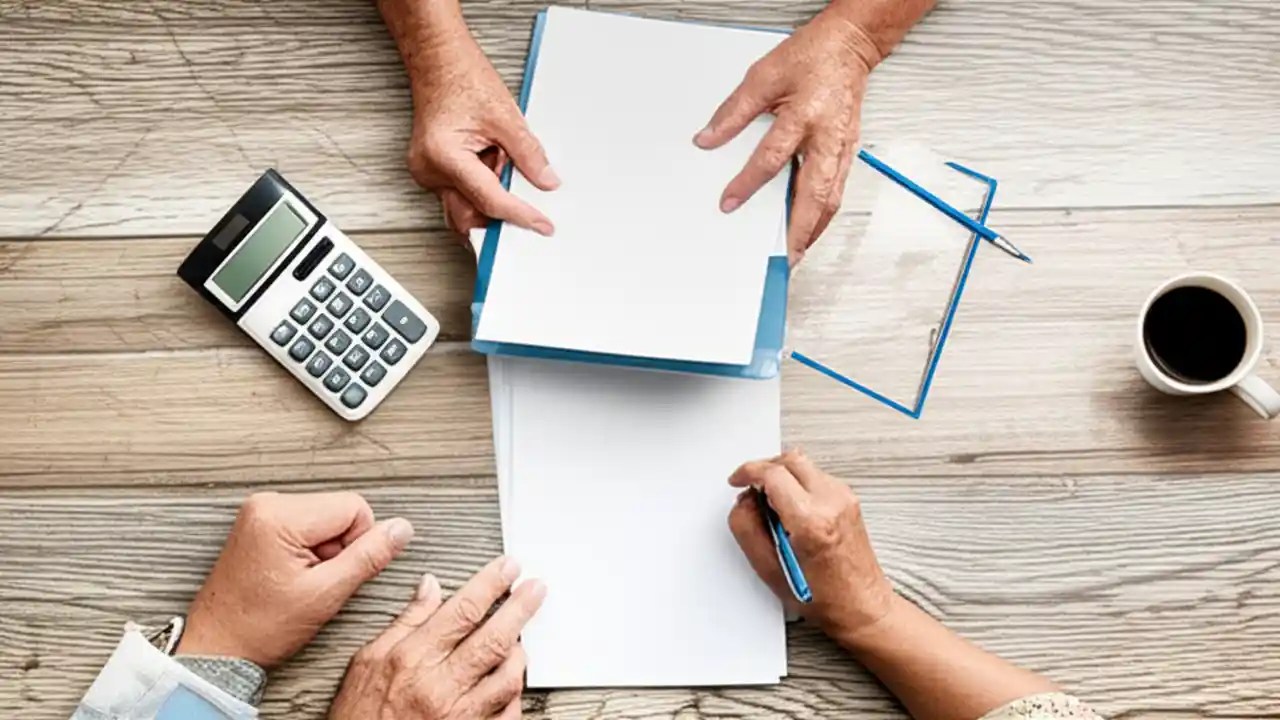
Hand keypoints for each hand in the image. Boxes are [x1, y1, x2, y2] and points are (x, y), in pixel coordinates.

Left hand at [176, 492, 413, 667]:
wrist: (218, 647)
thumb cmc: (259, 627)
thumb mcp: (326, 594)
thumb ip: (369, 556)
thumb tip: (402, 529)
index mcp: (279, 515)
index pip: (355, 507)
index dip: (358, 544)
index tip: (333, 573)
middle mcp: (266, 503)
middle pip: (340, 510)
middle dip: (340, 547)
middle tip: (314, 581)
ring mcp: (260, 512)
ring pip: (327, 519)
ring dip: (326, 551)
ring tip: (300, 581)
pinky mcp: (260, 522)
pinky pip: (308, 526)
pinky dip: (310, 551)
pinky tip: (292, 575)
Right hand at [330, 556, 544, 719]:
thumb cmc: (359, 715)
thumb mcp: (368, 660)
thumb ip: (405, 621)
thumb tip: (429, 586)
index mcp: (412, 660)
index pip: (462, 611)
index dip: (491, 584)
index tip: (509, 568)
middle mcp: (439, 687)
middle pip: (493, 639)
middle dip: (521, 609)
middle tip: (536, 589)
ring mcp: (458, 716)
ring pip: (508, 677)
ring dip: (519, 654)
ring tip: (520, 639)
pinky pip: (507, 713)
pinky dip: (514, 694)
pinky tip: (511, 682)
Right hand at [394, 3, 558, 235]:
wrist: (439, 61)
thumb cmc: (462, 79)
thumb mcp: (505, 117)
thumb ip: (529, 154)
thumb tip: (546, 182)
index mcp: (445, 155)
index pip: (489, 200)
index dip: (520, 215)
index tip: (541, 225)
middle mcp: (430, 170)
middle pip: (469, 216)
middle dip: (499, 214)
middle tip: (528, 209)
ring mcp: (427, 172)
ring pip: (464, 207)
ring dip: (489, 197)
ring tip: (500, 160)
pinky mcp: (433, 171)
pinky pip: (460, 193)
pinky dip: (480, 186)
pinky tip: (490, 161)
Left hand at [694, 9, 880, 263]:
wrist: (850, 44)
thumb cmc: (811, 57)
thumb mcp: (763, 76)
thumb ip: (734, 111)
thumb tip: (708, 138)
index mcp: (804, 115)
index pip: (772, 158)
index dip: (747, 183)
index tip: (728, 204)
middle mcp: (827, 136)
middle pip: (815, 192)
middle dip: (800, 228)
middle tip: (786, 254)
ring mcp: (842, 147)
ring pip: (832, 197)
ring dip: (816, 228)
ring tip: (797, 250)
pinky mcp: (848, 151)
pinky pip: (838, 189)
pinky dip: (825, 213)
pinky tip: (813, 226)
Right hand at [727, 451, 895, 645]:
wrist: (862, 606)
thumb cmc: (824, 598)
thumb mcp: (770, 570)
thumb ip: (748, 530)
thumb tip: (743, 504)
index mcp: (811, 521)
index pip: (773, 474)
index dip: (748, 472)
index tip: (738, 480)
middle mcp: (832, 503)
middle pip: (790, 460)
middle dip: (764, 468)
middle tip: (751, 487)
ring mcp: (844, 499)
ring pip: (804, 465)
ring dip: (782, 476)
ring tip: (772, 505)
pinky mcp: (850, 500)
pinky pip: (817, 477)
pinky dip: (798, 484)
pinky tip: (792, 509)